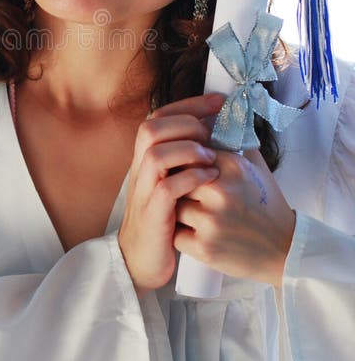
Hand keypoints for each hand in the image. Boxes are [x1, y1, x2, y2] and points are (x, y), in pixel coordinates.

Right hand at [117, 94, 223, 293]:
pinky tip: (209, 179)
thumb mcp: (172, 183)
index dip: (189, 104)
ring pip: (155, 153)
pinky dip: (190, 178)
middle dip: (186, 123)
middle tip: (211, 135)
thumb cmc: (165, 220)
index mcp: (146, 158)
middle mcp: (140, 169)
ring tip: (211, 158)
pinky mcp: (152, 214)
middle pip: (150, 128)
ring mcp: (143, 191)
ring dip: (187, 149)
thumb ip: (186, 159)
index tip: (219, 101)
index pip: (159, 117)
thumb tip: (220, 135)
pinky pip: (165, 188)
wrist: (141, 259)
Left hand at [174, 148, 295, 287]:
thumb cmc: (267, 205)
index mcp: (233, 166)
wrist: (285, 250)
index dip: (187, 163)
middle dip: (180, 186)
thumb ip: (234, 142)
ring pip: (173, 206)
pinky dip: (182, 235)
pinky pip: (175, 233)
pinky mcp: (204, 247)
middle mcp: (220, 191)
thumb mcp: (257, 167)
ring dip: (180, 212)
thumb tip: (212, 118)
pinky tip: (198, 233)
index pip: (190, 152)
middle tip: (190, 194)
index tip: (190, 171)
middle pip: (177, 177)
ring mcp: (211, 220)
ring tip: (198, 215)